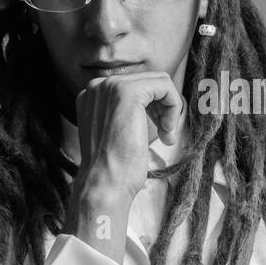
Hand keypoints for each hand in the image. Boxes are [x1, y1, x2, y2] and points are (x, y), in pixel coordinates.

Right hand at [73, 72, 184, 204]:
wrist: (104, 183)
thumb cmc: (112, 167)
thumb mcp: (114, 131)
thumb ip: (123, 111)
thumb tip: (153, 102)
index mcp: (91, 95)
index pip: (133, 86)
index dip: (151, 106)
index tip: (157, 127)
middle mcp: (97, 86)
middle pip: (147, 81)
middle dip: (162, 106)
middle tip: (166, 132)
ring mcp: (111, 86)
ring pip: (159, 82)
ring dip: (170, 108)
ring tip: (167, 134)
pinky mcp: (129, 92)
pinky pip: (165, 87)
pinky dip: (174, 107)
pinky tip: (167, 131)